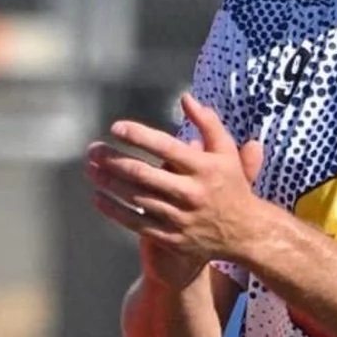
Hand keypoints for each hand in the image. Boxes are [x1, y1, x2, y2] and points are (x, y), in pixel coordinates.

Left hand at [86, 100, 266, 281]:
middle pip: (143, 174)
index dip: (138, 135)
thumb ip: (208, 123)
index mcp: (204, 168)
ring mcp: (180, 218)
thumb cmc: (231, 185)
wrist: (245, 233)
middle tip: (93, 150)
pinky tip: (99, 197)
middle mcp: (191, 193)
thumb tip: (186, 98)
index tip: (116, 127)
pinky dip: (114, 210)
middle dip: (113, 160)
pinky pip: (136, 223)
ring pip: (136, 198)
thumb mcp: (227, 152)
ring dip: (108, 183)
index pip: (165, 147)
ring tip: (90, 169)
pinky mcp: (172, 238)